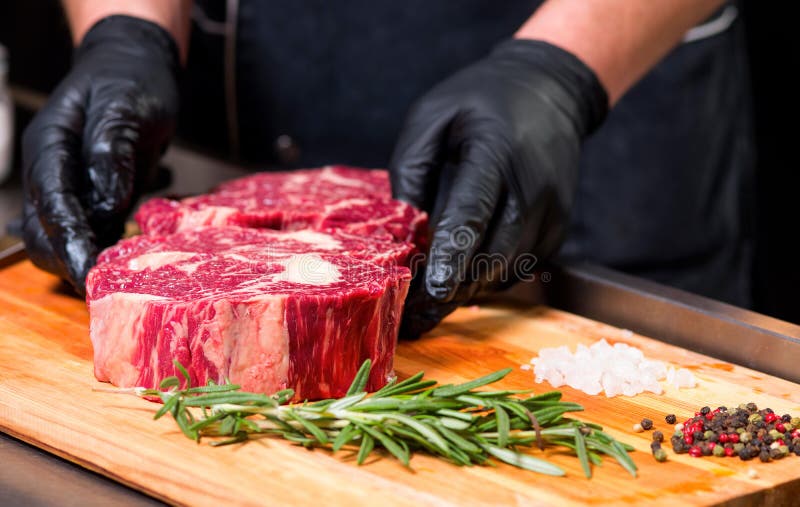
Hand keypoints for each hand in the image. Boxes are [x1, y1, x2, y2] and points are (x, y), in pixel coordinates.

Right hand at [22, 15, 178, 294]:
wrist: (134, 67)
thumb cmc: (131, 80)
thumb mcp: (127, 106)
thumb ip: (111, 149)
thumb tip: (106, 200)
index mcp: (49, 143)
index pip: (52, 199)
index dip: (68, 237)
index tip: (87, 268)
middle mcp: (49, 169)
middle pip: (43, 229)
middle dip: (68, 257)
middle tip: (104, 284)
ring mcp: (66, 184)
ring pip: (56, 237)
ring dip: (80, 258)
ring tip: (116, 279)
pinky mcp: (88, 196)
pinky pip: (84, 232)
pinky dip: (98, 248)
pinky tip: (123, 260)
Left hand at [390, 39, 607, 337]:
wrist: (550, 90)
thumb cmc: (481, 100)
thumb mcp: (432, 115)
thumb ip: (412, 168)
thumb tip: (405, 226)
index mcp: (497, 153)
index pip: (473, 213)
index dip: (451, 256)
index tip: (431, 290)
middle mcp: (533, 187)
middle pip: (491, 252)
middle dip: (452, 288)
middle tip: (414, 315)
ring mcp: (552, 211)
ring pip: (507, 268)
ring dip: (468, 290)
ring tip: (430, 308)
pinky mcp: (559, 226)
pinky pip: (521, 266)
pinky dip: (490, 279)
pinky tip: (463, 281)